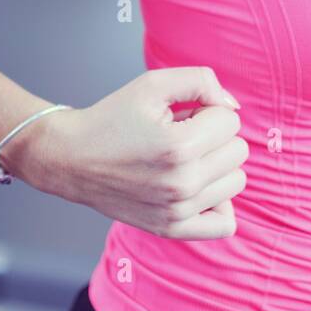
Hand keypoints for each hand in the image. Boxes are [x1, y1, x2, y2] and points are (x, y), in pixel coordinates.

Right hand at [31, 67, 248, 239]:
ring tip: (184, 158)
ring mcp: (177, 212)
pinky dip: (219, 202)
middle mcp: (182, 184)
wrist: (72, 159)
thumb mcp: (154, 83)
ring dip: (216, 165)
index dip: (208, 111)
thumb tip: (232, 107)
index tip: (182, 115)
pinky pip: (224, 223)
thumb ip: (202, 81)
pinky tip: (197, 186)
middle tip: (182, 135)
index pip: (231, 120)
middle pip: (238, 151)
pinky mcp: (172, 229)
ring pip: (236, 181)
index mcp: (179, 147)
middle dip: (215, 136)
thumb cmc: (113, 118)